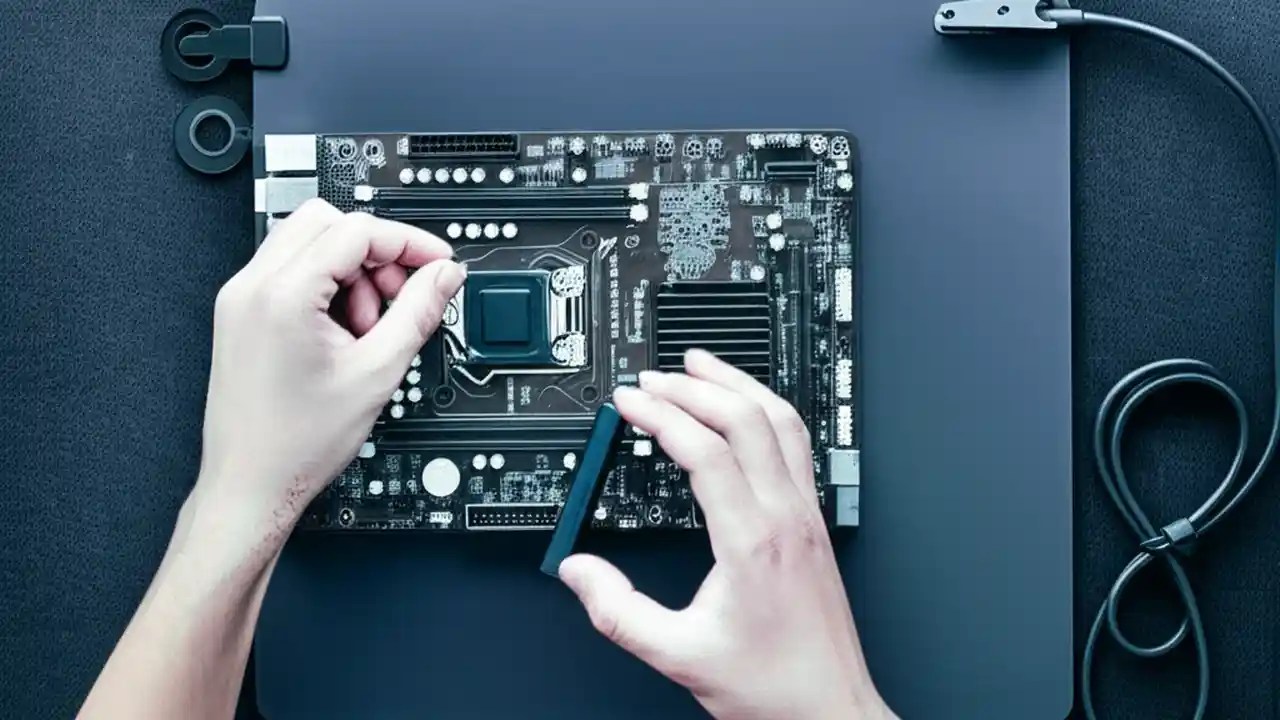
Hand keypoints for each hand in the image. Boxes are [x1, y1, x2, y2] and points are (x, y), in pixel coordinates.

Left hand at [196, 199, 461, 532]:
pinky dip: (325, 287)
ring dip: (350, 270)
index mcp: (282, 296)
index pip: (356, 232)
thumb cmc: (296, 444)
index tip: (437, 262)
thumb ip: (418, 313)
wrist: (250, 484)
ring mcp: (241, 299)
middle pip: (327, 222)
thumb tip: (443, 276)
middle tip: (399, 296)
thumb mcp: (377, 373)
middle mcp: (252, 287)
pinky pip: (290, 271)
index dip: (407, 242)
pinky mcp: (240, 313)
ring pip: (308, 242)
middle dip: (374, 253)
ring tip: (365, 329)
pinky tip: (342, 334)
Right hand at [559, 349, 892, 719]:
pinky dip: (766, 412)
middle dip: (695, 386)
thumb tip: (578, 574)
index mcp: (751, 540)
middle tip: (653, 378)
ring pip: (781, 422)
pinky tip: (747, 410)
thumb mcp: (678, 654)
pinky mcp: (815, 525)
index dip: (663, 415)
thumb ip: (618, 613)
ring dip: (739, 384)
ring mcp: (807, 517)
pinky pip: (796, 446)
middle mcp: (786, 518)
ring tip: (702, 364)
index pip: (706, 450)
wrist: (830, 710)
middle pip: (747, 419)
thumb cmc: (772, 686)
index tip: (630, 401)